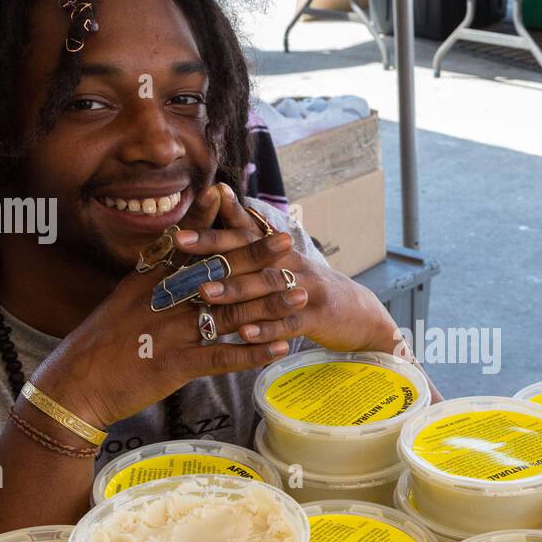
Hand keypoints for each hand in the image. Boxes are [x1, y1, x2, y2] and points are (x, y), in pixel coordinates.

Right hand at [27, 184, 294, 429]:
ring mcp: (171, 332)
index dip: (210, 220)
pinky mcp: (176, 365)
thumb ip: (150, 277)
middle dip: (254, 255)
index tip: (232, 195)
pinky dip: (254, 352)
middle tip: (286, 240)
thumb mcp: (123, 300)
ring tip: (300, 293)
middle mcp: (163, 301)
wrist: (74, 385)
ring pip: (229, 313)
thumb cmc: (100, 345)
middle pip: (217, 273)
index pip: (185, 246)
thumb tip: (169, 251)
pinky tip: (281, 346)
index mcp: (149, 283)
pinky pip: (223, 357)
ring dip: (268, 303)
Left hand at [173, 184, 398, 353]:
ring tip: (204, 292)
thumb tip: (221, 208)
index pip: (245, 232)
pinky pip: (289, 322)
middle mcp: (291, 264)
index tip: (181, 223)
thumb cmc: (310, 289)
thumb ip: (253, 242)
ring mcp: (306, 290)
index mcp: (279, 252)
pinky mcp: (318, 318)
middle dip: (214, 248)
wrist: (360, 315)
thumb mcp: (284, 263)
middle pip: (250, 252)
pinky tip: (245, 334)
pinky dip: (267, 329)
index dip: (215, 225)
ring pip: (266, 287)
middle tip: (181, 244)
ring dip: (235, 289)